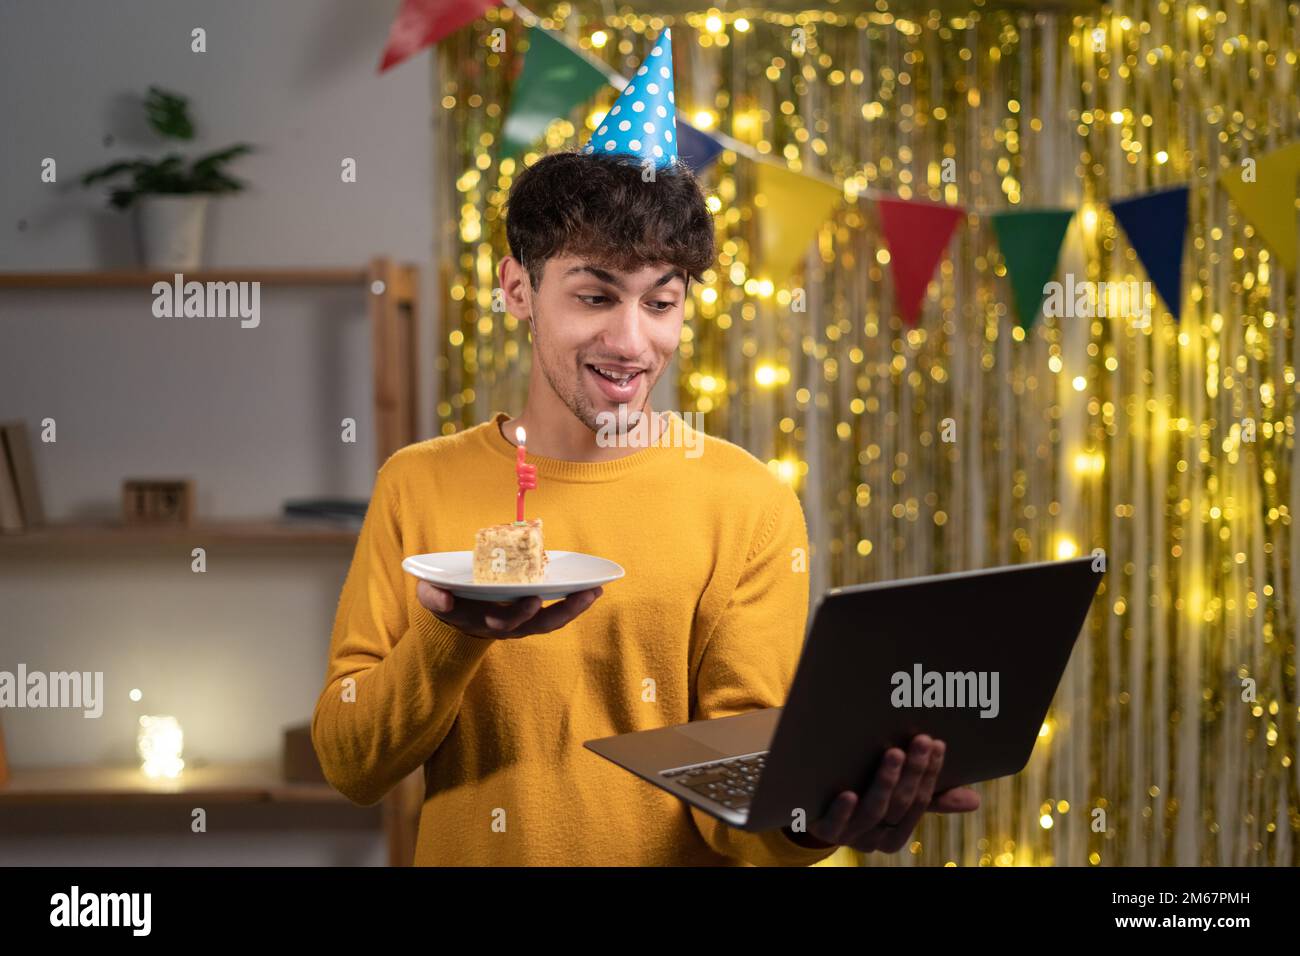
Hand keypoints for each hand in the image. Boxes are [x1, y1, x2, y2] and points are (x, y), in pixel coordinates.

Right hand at [417, 580, 602, 639]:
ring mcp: (521, 622)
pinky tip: (594, 589)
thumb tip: (441, 597)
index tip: (533, 599)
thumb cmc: (447, 597)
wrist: (454, 611)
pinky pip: (557, 612)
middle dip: (559, 611)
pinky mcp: (532, 614)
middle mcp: (506, 625)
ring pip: (550, 621)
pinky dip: (575, 603)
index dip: (517, 613)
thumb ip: (434, 596)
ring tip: (595, 591)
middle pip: (534, 624)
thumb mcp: (433, 596)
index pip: (502, 622)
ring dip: (574, 608)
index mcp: (483, 620)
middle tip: (580, 595)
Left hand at [784, 735, 980, 853]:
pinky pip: (834, 825)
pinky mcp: (821, 830)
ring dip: (885, 782)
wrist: (808, 809)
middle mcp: (875, 838)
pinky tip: (849, 793)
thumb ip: (930, 799)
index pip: (921, 802)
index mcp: (896, 832)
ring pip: (873, 811)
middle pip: (901, 804)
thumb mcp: (894, 798)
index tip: (937, 744)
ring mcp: (849, 834)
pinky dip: (842, 810)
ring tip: (894, 754)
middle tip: (921, 740)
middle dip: (914, 771)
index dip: (931, 774)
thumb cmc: (860, 796)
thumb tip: (975, 801)